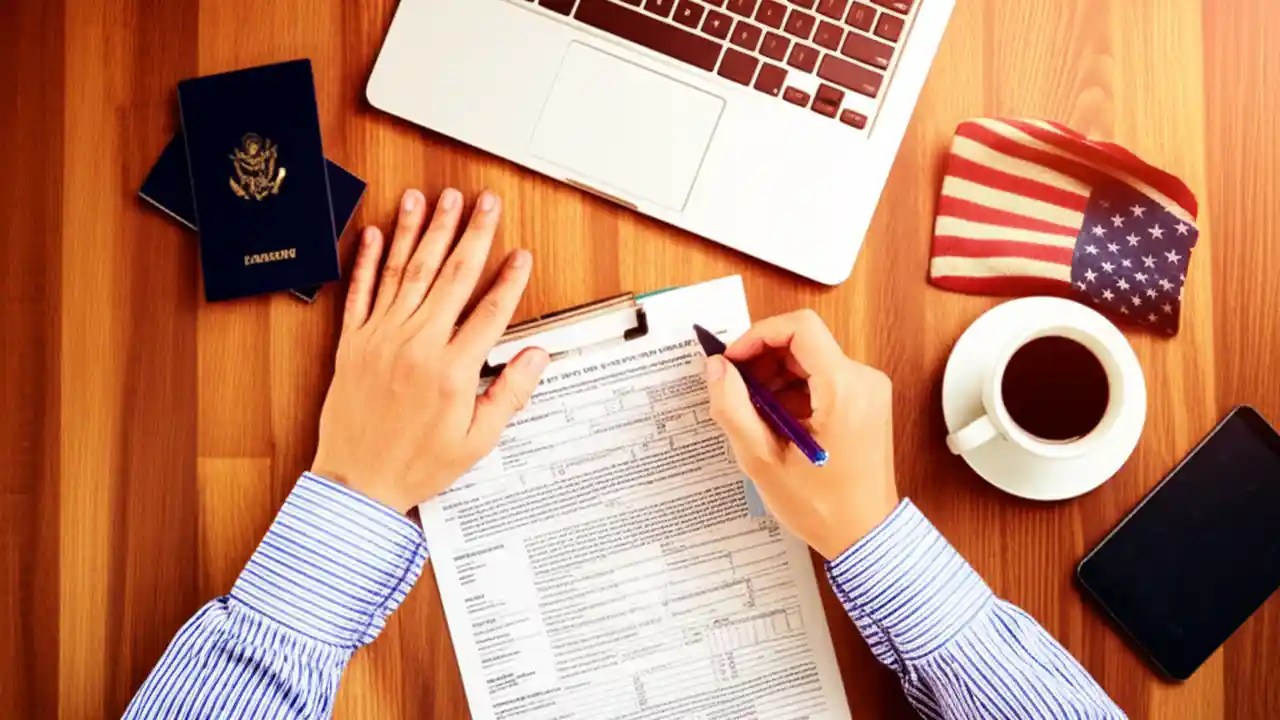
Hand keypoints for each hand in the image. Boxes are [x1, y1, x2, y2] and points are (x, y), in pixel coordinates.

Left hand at [310, 188, 549, 512]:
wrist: (357, 483)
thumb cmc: (418, 465)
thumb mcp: (477, 441)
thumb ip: (509, 394)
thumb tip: (537, 355)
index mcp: (452, 371)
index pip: (490, 311)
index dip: (510, 278)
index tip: (522, 253)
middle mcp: (416, 345)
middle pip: (452, 276)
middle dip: (471, 233)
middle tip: (484, 201)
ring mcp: (381, 339)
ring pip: (407, 272)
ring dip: (423, 231)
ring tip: (434, 199)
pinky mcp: (353, 343)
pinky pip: (361, 292)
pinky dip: (370, 260)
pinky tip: (379, 231)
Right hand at [705, 310, 898, 558]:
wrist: (865, 535)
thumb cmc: (821, 506)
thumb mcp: (762, 459)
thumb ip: (733, 407)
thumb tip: (717, 368)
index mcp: (843, 389)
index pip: (799, 328)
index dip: (758, 336)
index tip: (733, 361)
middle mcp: (863, 380)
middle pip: (803, 342)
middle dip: (762, 361)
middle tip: (735, 391)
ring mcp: (869, 390)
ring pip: (811, 359)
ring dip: (776, 377)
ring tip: (755, 415)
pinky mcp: (867, 400)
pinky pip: (823, 377)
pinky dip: (794, 390)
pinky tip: (777, 422)